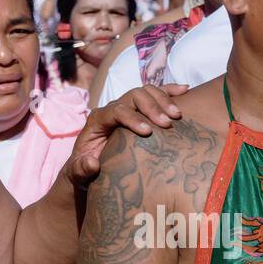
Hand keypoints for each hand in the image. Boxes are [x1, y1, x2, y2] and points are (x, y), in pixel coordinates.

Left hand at [66, 84, 185, 184]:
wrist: (89, 168)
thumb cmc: (83, 171)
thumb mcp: (78, 173)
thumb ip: (81, 169)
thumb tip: (93, 163)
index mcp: (97, 119)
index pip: (116, 110)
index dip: (132, 118)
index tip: (148, 131)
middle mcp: (112, 109)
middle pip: (134, 96)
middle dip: (151, 107)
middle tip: (167, 123)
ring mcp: (127, 107)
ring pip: (146, 92)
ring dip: (163, 100)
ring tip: (177, 115)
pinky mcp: (139, 111)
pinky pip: (155, 95)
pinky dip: (170, 91)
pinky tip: (185, 90)